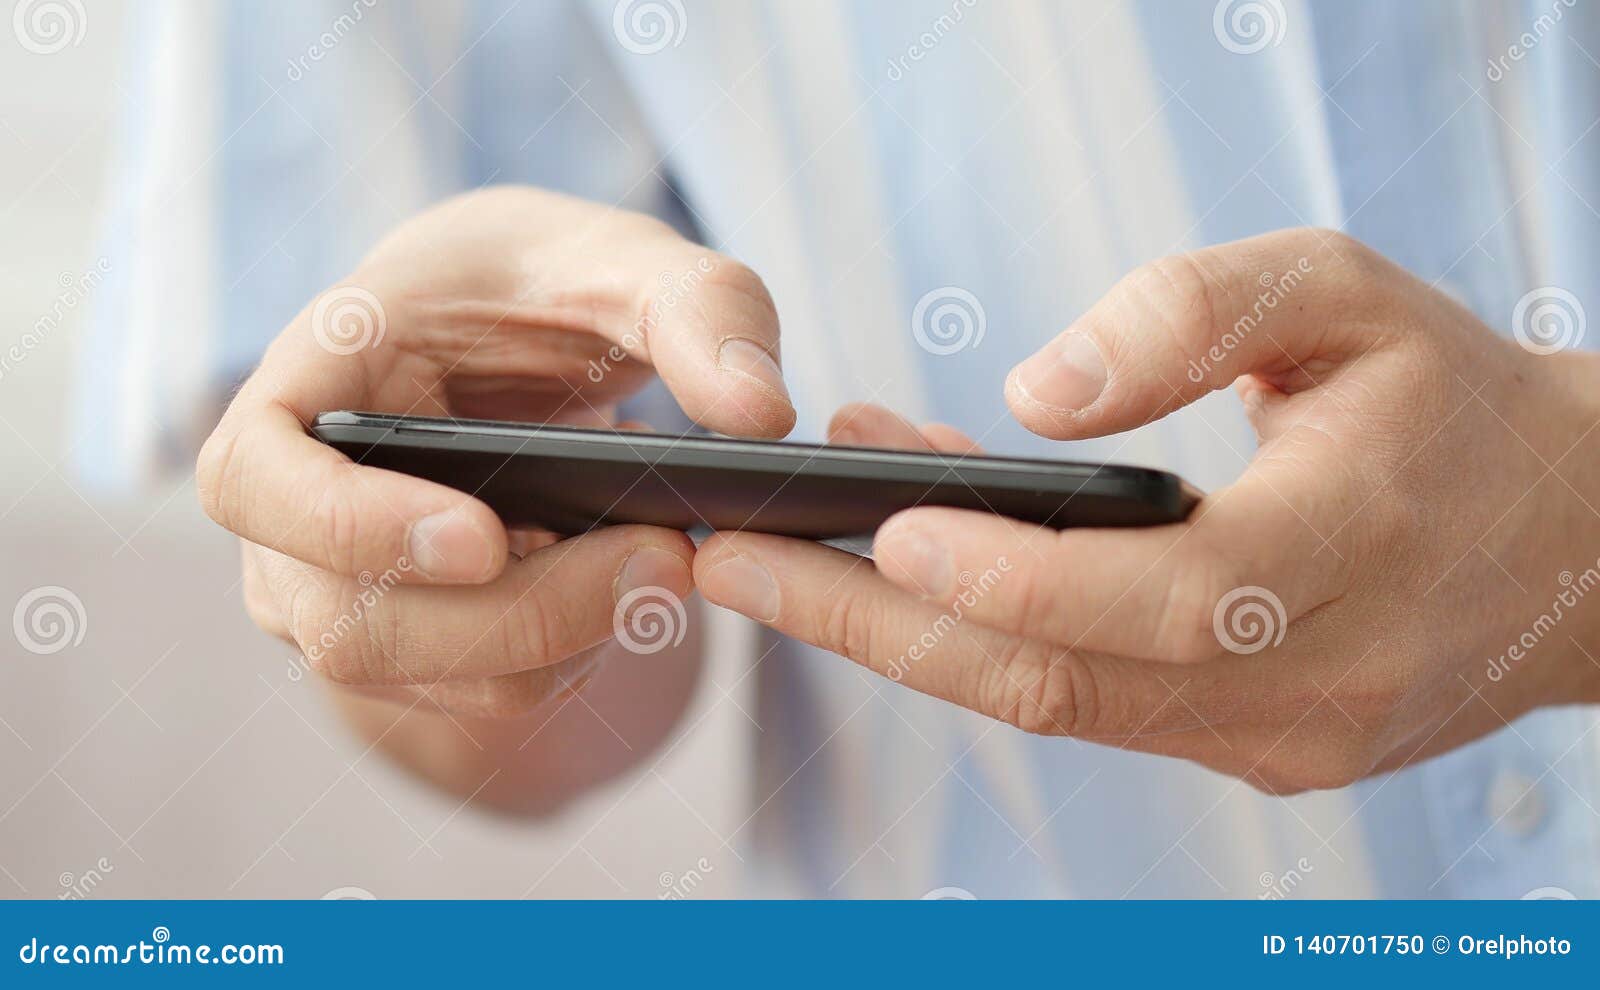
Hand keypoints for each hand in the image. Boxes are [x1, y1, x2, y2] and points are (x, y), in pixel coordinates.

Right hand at [200, 186, 792, 717]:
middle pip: (354, 621)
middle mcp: (296, 506)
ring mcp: (336, 587)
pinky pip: (480, 691)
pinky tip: (624, 587)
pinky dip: (568, 657)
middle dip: (524, 614)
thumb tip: (762, 414)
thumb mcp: (624, 258)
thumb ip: (700, 310)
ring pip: (427, 675)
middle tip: (667, 561)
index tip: (481, 537)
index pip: (252, 478)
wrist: (507, 345)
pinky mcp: (406, 640)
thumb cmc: (539, 288)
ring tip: (663, 563)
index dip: (346, 527)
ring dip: (561, 642)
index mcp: (309, 380)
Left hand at [695, 228, 1599, 792]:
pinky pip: (1085, 700)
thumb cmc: (1447, 398)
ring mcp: (1275, 737)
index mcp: (1351, 549)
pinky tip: (903, 568)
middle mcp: (1310, 679)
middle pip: (1060, 683)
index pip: (1158, 601)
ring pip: (1053, 706)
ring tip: (781, 560)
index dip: (1011, 575)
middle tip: (736, 567)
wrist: (1567, 541)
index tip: (885, 527)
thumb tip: (1034, 398)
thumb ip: (1190, 315)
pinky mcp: (1244, 749)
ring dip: (906, 635)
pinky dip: (982, 638)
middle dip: (877, 630)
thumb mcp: (1344, 292)